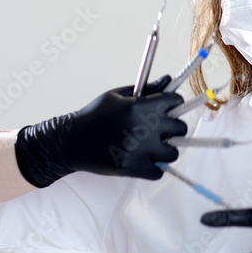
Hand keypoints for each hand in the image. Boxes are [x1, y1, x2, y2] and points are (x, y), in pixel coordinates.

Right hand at [14, 75, 186, 186]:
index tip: (168, 108)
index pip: (175, 101)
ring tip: (153, 148)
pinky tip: (144, 161)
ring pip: (173, 153)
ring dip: (165, 151)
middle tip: (162, 130)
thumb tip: (169, 80)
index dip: (174, 104)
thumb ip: (146, 89)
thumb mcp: (117, 96)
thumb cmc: (94, 115)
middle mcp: (143, 127)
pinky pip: (159, 172)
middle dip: (174, 128)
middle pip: (180, 128)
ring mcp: (139, 149)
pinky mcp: (133, 168)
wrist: (71, 141)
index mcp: (139, 106)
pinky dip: (154, 168)